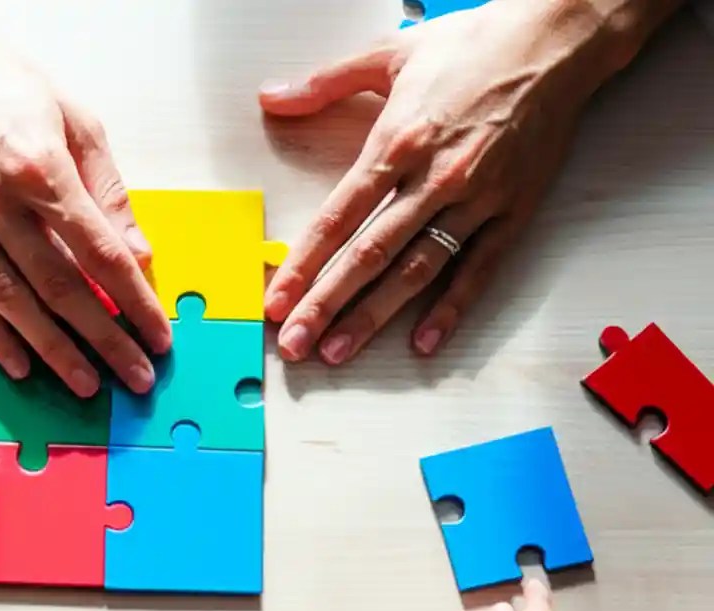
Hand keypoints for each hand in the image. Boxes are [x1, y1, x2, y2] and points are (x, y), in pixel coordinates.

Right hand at [0, 2, 170, 397]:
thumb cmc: (2, 81)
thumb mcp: (76, 120)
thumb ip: (109, 191)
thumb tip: (137, 254)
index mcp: (40, 168)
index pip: (100, 254)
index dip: (135, 301)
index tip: (158, 334)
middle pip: (60, 288)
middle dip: (103, 340)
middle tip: (134, 376)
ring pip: (11, 302)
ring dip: (53, 350)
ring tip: (85, 384)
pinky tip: (20, 362)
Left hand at [259, 0, 638, 364]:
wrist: (557, 41)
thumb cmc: (474, 45)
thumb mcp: (388, 53)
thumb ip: (324, 83)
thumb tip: (271, 97)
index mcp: (397, 141)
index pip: (338, 215)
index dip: (303, 263)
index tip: (277, 299)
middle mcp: (434, 178)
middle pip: (369, 254)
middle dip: (326, 305)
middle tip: (294, 343)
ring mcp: (475, 199)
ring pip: (416, 270)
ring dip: (375, 316)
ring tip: (340, 351)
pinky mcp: (512, 211)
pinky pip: (478, 270)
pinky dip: (451, 309)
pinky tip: (422, 341)